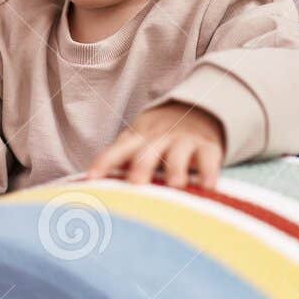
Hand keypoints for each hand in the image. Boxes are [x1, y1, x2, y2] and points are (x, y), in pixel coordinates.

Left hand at [86, 103, 224, 188]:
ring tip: (176, 185)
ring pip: (178, 154)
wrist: (199, 110)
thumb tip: (89, 188)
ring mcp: (185, 140)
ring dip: (176, 169)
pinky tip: (208, 186)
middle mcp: (160, 137)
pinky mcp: (209, 147)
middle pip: (148, 151)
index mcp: (138, 137)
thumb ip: (120, 160)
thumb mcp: (139, 140)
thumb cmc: (160, 137)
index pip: (117, 150)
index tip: (92, 178)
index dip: (104, 162)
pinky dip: (209, 172)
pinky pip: (209, 159)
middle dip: (142, 166)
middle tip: (136, 184)